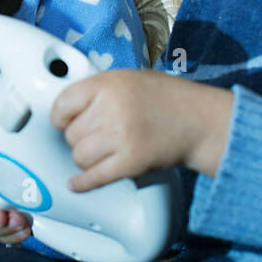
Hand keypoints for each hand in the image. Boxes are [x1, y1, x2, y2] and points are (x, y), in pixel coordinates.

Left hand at [51, 70, 233, 191]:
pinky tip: (76, 183)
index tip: (63, 122)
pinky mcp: (131, 162)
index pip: (63, 103)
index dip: (61, 116)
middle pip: (71, 134)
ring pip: (79, 157)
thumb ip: (100, 90)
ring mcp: (122, 136)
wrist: (201, 122)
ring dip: (86, 159)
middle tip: (97, 136)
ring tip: (103, 152)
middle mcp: (112, 108)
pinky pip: (95, 177)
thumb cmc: (169, 98)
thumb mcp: (130, 78)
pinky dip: (83, 183)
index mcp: (109, 84)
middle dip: (80, 138)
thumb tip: (69, 108)